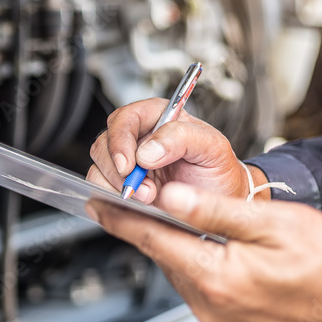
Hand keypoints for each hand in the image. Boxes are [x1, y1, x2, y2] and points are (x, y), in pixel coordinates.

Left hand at [84, 180, 321, 321]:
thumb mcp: (272, 224)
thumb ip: (215, 211)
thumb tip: (170, 198)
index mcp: (217, 276)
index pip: (153, 241)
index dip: (121, 219)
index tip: (95, 204)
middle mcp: (212, 307)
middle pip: (168, 259)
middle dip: (161, 232)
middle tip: (162, 206)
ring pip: (185, 278)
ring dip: (187, 255)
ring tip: (211, 235)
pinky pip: (205, 299)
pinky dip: (207, 277)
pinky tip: (230, 265)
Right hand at [89, 98, 255, 203]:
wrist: (223, 202)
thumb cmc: (219, 171)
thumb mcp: (213, 147)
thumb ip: (181, 137)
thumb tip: (146, 151)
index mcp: (158, 117)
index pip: (125, 119)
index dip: (121, 140)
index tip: (131, 164)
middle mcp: (138, 138)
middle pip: (104, 144)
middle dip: (119, 171)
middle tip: (143, 189)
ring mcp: (128, 163)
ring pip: (98, 167)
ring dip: (117, 187)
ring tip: (148, 197)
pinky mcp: (123, 186)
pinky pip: (101, 188)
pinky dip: (112, 198)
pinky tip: (138, 204)